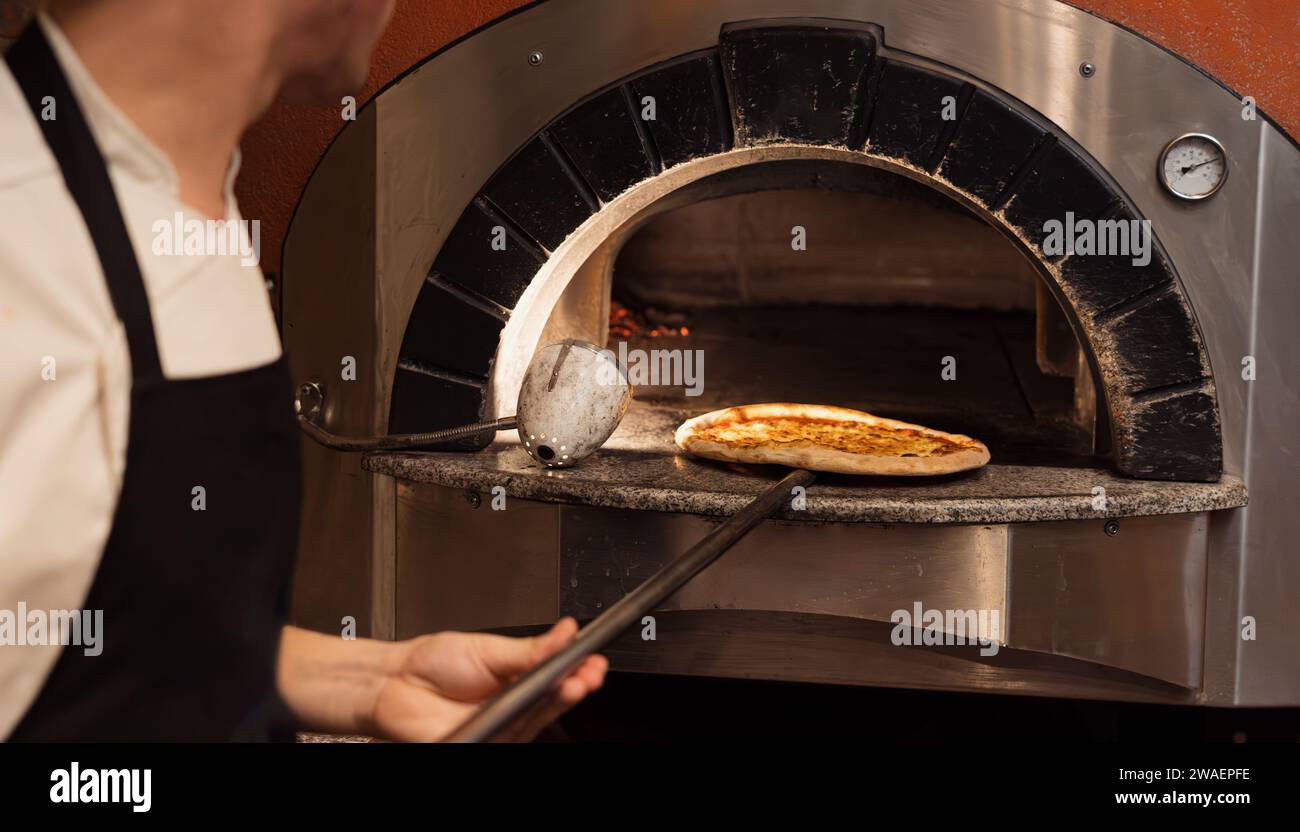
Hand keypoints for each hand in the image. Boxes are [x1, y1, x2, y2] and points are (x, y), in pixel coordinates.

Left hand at [369, 618, 606, 741]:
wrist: (395, 682)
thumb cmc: (432, 665)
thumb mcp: (489, 648)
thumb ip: (530, 648)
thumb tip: (565, 632)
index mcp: (518, 679)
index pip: (556, 677)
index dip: (577, 670)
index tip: (592, 658)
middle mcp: (513, 706)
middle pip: (552, 701)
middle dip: (576, 685)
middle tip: (590, 672)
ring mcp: (500, 727)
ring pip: (537, 720)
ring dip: (558, 702)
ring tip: (574, 682)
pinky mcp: (486, 741)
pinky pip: (512, 734)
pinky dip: (526, 721)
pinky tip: (537, 705)